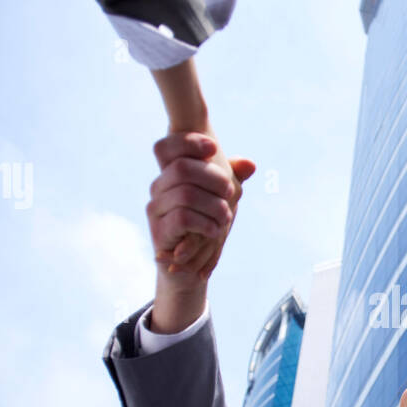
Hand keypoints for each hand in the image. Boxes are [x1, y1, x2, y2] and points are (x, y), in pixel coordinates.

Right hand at [147, 132, 255, 283]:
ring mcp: (156, 209)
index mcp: (170, 173)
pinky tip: (215, 230)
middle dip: (214, 178)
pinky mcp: (160, 231)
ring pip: (186, 195)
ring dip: (214, 206)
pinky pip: (183, 219)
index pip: (166, 146)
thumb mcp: (222, 197)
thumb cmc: (206, 223)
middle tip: (231, 193)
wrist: (191, 265)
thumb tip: (250, 164)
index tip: (213, 148)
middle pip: (182, 168)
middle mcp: (159, 187)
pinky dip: (205, 223)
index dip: (188, 141)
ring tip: (225, 218)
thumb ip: (233, 178)